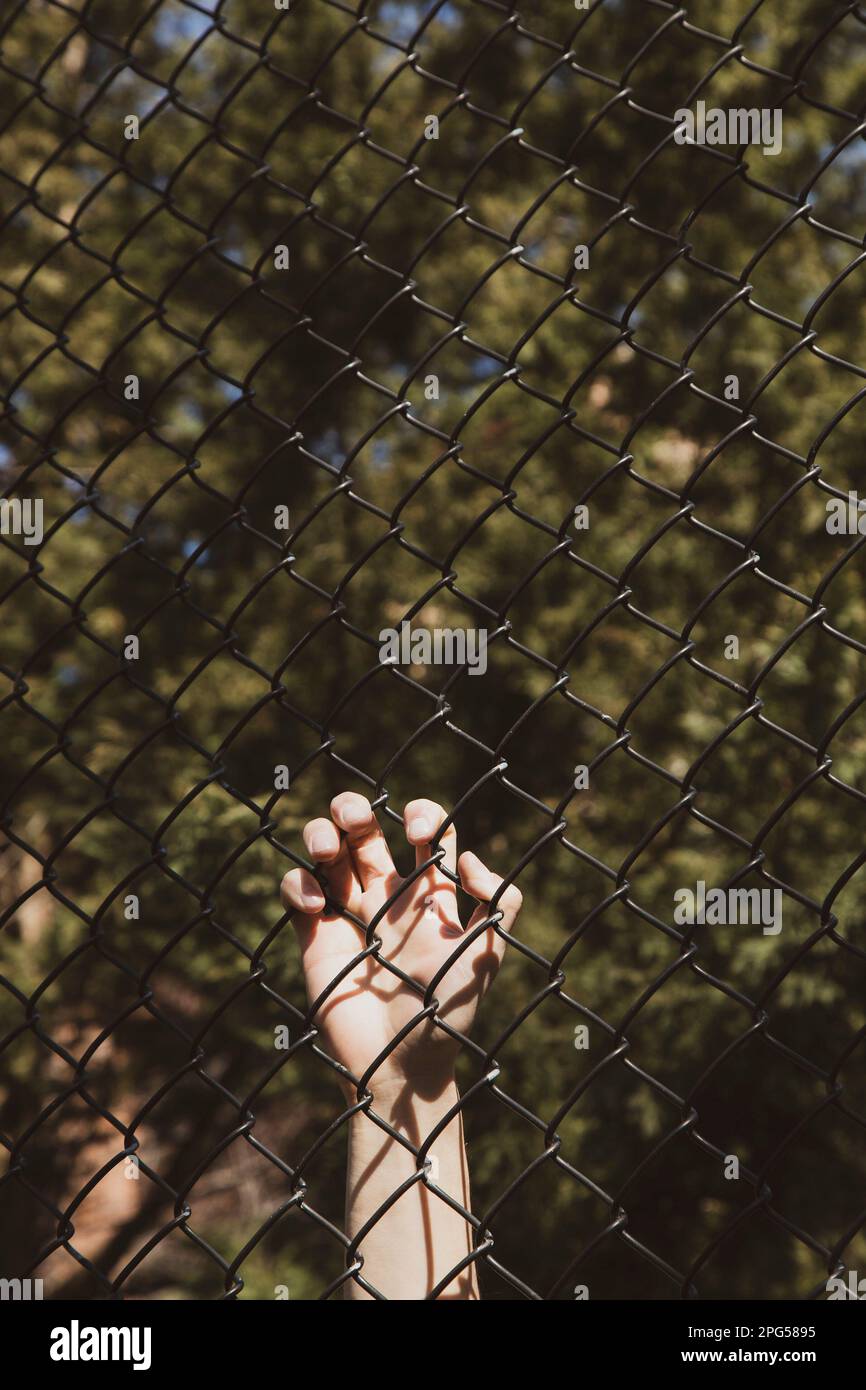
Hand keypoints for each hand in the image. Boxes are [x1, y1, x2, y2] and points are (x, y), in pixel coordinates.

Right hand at [281, 792, 522, 1095]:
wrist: (402, 1067)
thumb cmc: (449, 1017)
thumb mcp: (488, 957)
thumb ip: (498, 904)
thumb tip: (470, 860)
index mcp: (430, 895)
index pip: (427, 831)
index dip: (422, 814)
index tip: (416, 833)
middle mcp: (388, 896)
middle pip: (365, 827)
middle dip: (354, 808)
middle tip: (355, 819)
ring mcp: (348, 913)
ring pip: (326, 849)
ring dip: (320, 832)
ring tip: (324, 847)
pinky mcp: (314, 936)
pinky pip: (297, 889)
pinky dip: (298, 884)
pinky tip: (315, 906)